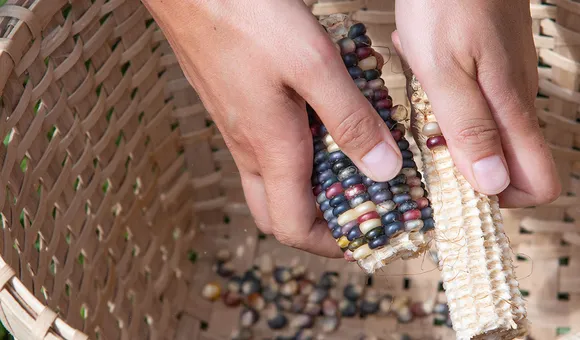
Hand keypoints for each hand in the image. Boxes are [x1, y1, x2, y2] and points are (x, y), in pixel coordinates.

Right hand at [143, 0, 402, 256]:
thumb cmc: (244, 17)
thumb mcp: (314, 65)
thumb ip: (350, 119)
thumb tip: (384, 169)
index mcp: (270, 148)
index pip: (294, 227)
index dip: (331, 245)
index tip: (365, 239)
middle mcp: (249, 148)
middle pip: (278, 214)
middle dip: (317, 225)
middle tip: (355, 211)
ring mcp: (238, 129)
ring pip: (272, 182)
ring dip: (309, 188)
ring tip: (348, 166)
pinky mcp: (234, 107)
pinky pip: (265, 150)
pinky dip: (296, 155)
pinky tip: (320, 122)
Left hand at [393, 0, 560, 207]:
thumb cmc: (446, 4)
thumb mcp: (444, 71)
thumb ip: (470, 128)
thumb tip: (491, 185)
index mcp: (510, 112)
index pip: (536, 183)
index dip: (501, 199)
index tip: (457, 192)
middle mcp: (515, 104)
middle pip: (510, 165)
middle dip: (466, 169)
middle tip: (427, 148)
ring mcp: (505, 86)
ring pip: (486, 135)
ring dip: (451, 134)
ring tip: (422, 105)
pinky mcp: (489, 70)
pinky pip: (472, 104)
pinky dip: (445, 102)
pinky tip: (425, 78)